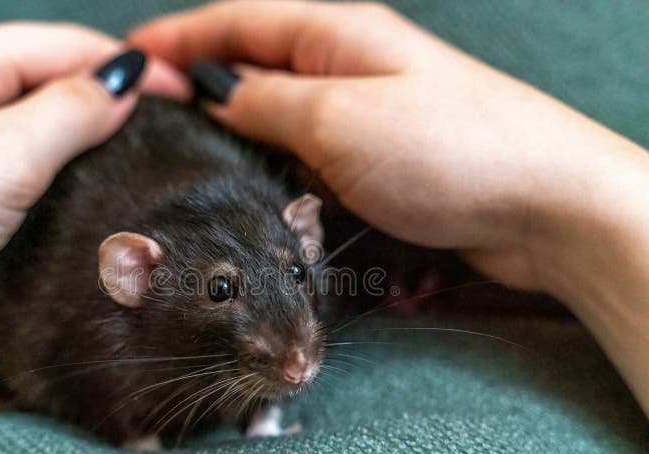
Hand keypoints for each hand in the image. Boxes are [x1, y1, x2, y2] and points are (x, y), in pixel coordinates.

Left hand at [0, 23, 186, 329]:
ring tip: (130, 150)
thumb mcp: (3, 157)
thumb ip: (70, 113)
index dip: (134, 67)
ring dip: (79, 124)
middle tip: (165, 127)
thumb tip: (124, 80)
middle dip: (108, 93)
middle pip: (47, 72)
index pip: (69, 46)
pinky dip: (46, 153)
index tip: (188, 96)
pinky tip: (68, 175)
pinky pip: (4, 143)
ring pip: (26, 109)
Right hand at [131, 1, 648, 415]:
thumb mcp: (337, 118)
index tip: (130, 57)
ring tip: (189, 160)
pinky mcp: (379, 162)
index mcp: (336, 35)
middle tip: (148, 121)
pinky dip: (278, 170)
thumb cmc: (451, 149)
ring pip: (281, 119)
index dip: (179, 39)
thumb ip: (268, 104)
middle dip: (200, 89)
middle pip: (255, 67)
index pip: (238, 23)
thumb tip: (221, 99)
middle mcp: (348, 68)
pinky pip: (310, 158)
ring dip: (239, 137)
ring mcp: (365, 117)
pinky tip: (256, 190)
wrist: (545, 207)